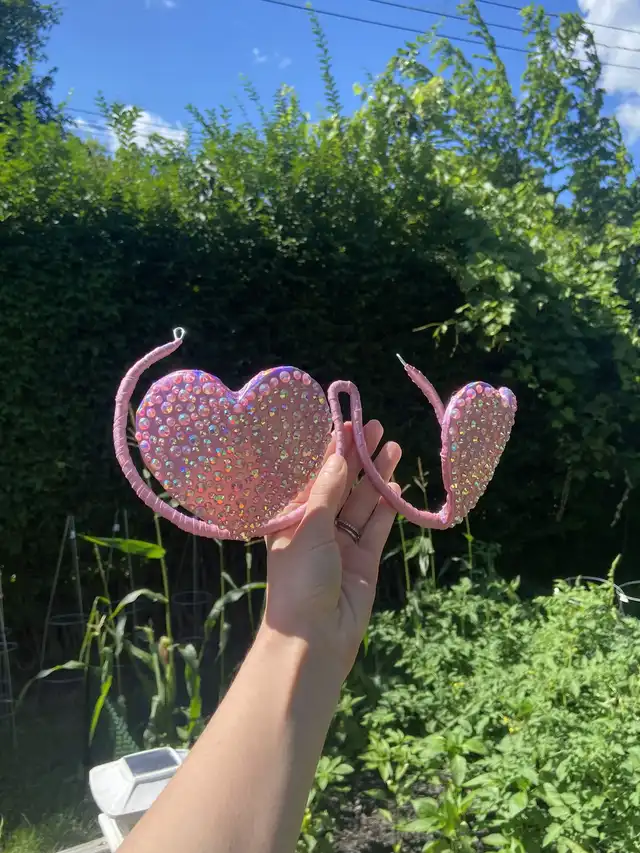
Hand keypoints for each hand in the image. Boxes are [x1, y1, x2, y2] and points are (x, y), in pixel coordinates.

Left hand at [264, 421, 401, 674]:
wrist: (314, 638)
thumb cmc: (300, 579)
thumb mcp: (309, 528)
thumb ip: (326, 492)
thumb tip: (336, 456)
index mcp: (292, 518)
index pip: (312, 476)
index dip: (329, 450)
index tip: (346, 424)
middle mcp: (316, 528)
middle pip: (339, 485)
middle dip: (357, 457)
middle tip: (376, 427)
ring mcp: (341, 545)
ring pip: (361, 503)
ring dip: (375, 477)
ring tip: (392, 446)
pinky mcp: (364, 562)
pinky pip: (375, 528)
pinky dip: (385, 507)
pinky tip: (394, 484)